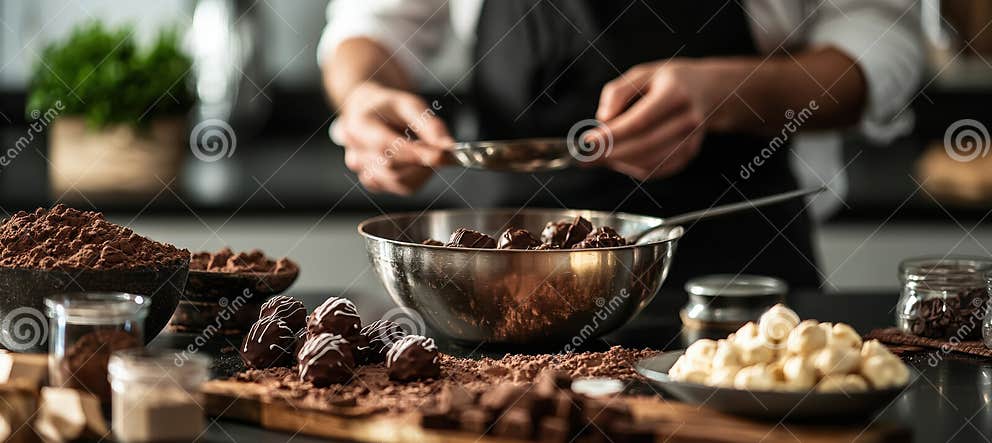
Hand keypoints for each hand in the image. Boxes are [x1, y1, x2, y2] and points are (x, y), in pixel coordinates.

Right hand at [337, 82, 452, 194]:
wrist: (369, 111)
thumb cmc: (388, 106)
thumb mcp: (409, 104)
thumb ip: (428, 125)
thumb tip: (447, 147)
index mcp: (358, 125)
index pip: (385, 146)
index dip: (414, 153)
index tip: (441, 156)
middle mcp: (354, 150)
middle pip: (392, 168)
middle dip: (423, 162)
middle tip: (443, 152)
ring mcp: (361, 170)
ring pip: (399, 182)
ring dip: (422, 171)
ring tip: (427, 152)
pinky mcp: (372, 182)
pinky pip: (400, 188)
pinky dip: (417, 177)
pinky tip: (418, 162)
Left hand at [587, 60, 714, 180]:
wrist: (708, 90)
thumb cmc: (668, 81)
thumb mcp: (642, 74)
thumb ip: (618, 93)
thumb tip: (603, 119)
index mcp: (675, 93)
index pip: (640, 121)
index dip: (612, 135)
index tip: (588, 141)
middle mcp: (688, 118)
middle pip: (644, 145)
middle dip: (611, 153)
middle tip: (587, 155)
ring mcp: (691, 139)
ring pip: (650, 162)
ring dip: (620, 162)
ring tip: (600, 155)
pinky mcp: (689, 154)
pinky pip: (657, 169)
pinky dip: (634, 167)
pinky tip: (620, 158)